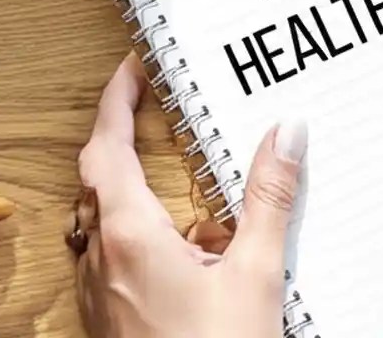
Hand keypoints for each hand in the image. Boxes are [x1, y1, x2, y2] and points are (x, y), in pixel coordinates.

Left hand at [73, 54, 307, 337]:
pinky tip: (189, 258)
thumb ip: (270, 198)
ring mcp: (99, 293)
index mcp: (130, 236)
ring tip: (185, 196)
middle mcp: (102, 260)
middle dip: (121, 139)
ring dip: (134, 194)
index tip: (131, 70)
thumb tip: (286, 135)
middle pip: (97, 179)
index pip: (105, 147)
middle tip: (147, 111)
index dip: (115, 101)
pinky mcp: (109, 319)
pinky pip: (112, 258)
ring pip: (102, 221)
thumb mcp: (256, 274)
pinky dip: (140, 237)